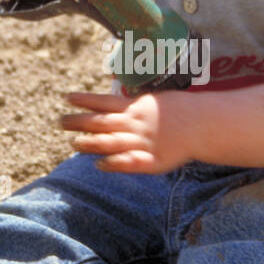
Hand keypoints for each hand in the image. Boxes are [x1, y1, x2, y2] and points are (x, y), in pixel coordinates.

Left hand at [60, 91, 194, 173]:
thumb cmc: (177, 112)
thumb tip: (110, 101)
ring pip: (111, 142)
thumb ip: (131, 104)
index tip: (67, 97)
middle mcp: (135, 123)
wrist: (203, 124)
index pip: (104, 102)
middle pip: (102, 122)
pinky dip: (115, 164)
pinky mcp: (152, 159)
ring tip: (73, 144)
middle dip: (80, 122)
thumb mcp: (152, 101)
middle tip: (60, 122)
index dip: (85, 100)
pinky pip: (130, 163)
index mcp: (135, 107)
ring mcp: (142, 141)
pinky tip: (100, 166)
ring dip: (91, 143)